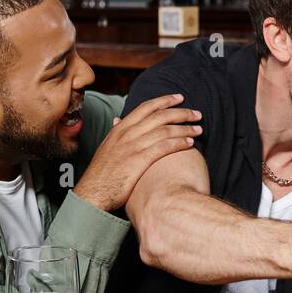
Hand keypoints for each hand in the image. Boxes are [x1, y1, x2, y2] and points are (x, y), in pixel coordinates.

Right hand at [72, 94, 201, 211]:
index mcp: (120, 129)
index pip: (146, 107)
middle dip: (181, 112)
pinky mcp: (138, 161)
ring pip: (164, 129)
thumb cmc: (102, 175)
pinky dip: (179, 142)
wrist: (92, 194)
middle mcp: (126, 134)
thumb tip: (118, 120)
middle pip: (159, 115)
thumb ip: (116, 134)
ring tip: (199, 129)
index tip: (179, 98)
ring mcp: (132, 146)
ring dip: (185, 127)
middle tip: (197, 113)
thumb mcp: (106, 148)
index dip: (164, 100)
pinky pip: (163, 146)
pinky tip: (190, 143)